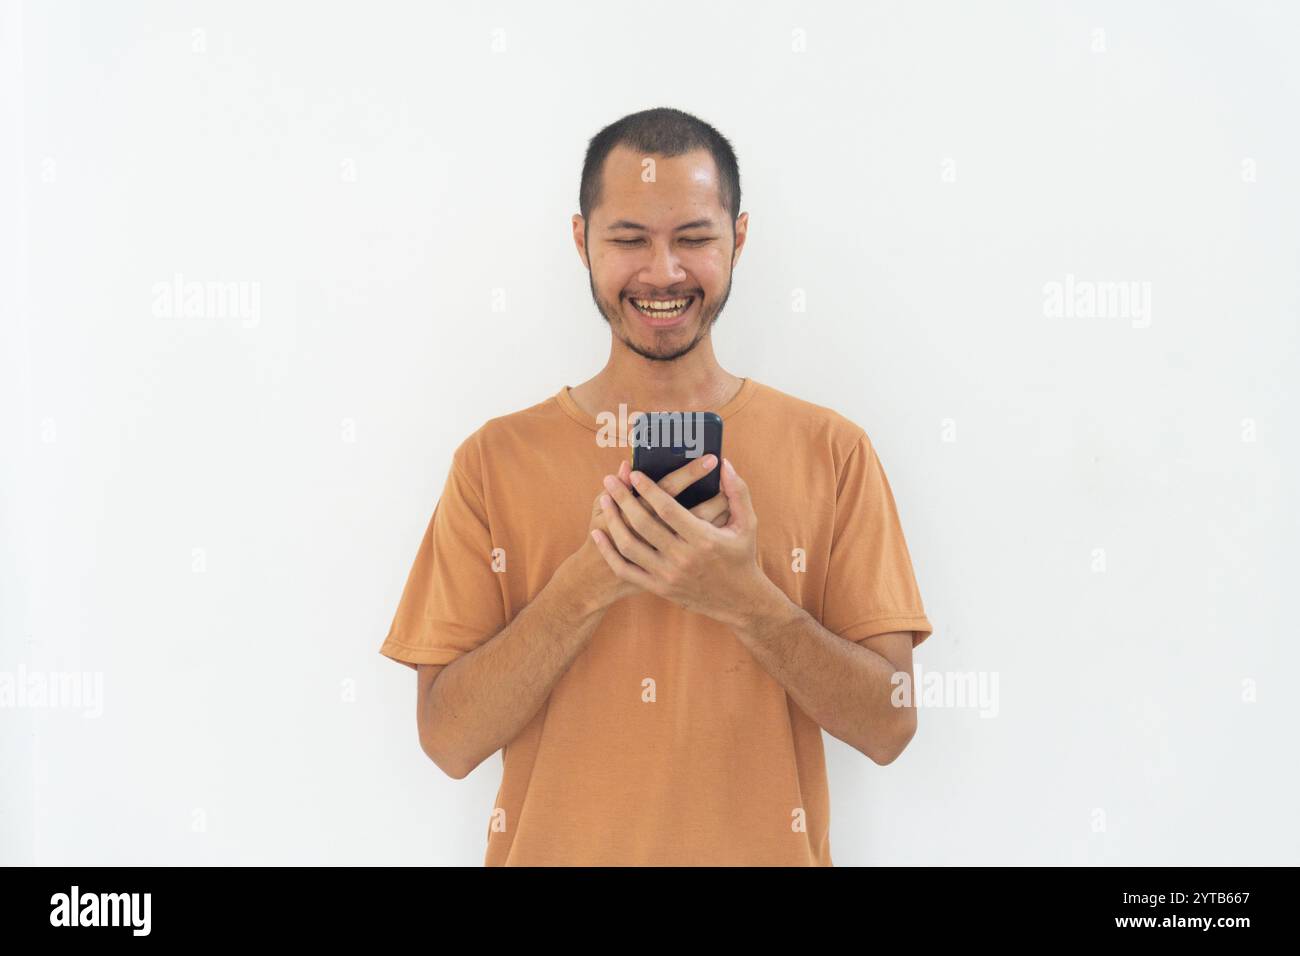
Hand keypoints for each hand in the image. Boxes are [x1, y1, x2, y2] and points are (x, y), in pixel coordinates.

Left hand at [568, 457, 733, 613]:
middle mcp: (683, 559)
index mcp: (704, 539)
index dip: (649, 490)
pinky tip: (598, 533)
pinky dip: (608, 551)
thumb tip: (725, 463)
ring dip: (612, 521)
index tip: (634, 473)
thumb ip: (737, 491)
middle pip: (643, 524)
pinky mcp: (659, 588)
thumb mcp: (747, 523)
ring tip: (604, 499)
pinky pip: (625, 569)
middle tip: (610, 479)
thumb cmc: (742, 555)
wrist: (739, 601)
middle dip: (623, 498)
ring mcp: (668, 576)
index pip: (668, 509)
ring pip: (629, 546)